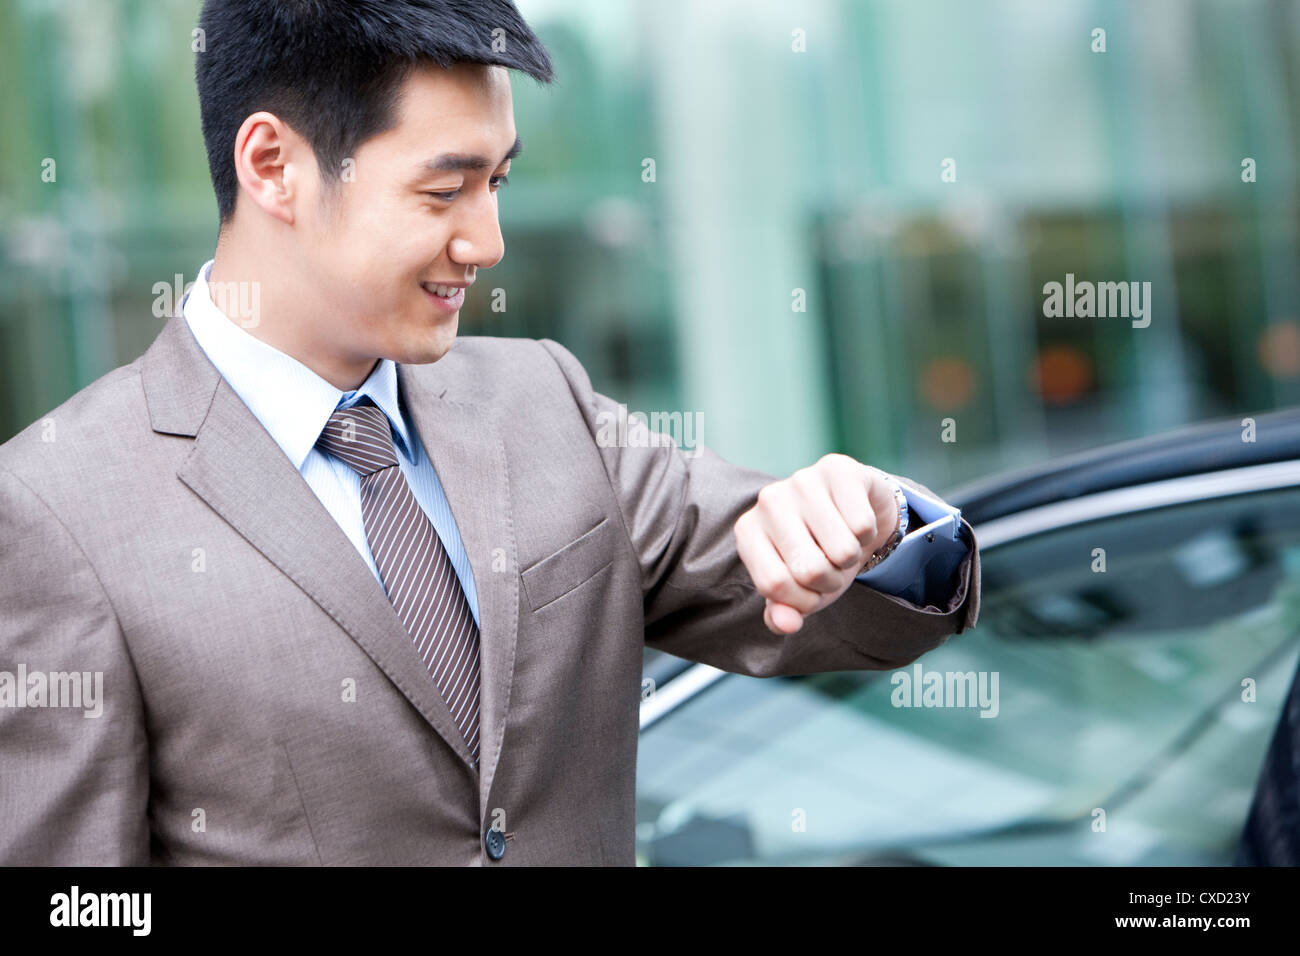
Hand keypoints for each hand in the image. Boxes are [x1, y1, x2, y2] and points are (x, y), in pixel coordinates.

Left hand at [733, 454, 900, 634]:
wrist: (853, 512)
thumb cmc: (818, 555)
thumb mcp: (797, 590)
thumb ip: (782, 613)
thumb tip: (787, 624)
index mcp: (747, 532)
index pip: (774, 586)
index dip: (803, 601)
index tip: (811, 593)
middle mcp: (767, 501)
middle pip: (810, 570)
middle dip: (831, 581)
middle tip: (831, 565)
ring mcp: (801, 480)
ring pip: (842, 550)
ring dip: (851, 559)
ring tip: (842, 543)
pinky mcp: (837, 468)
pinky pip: (863, 525)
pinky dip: (868, 534)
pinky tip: (855, 520)